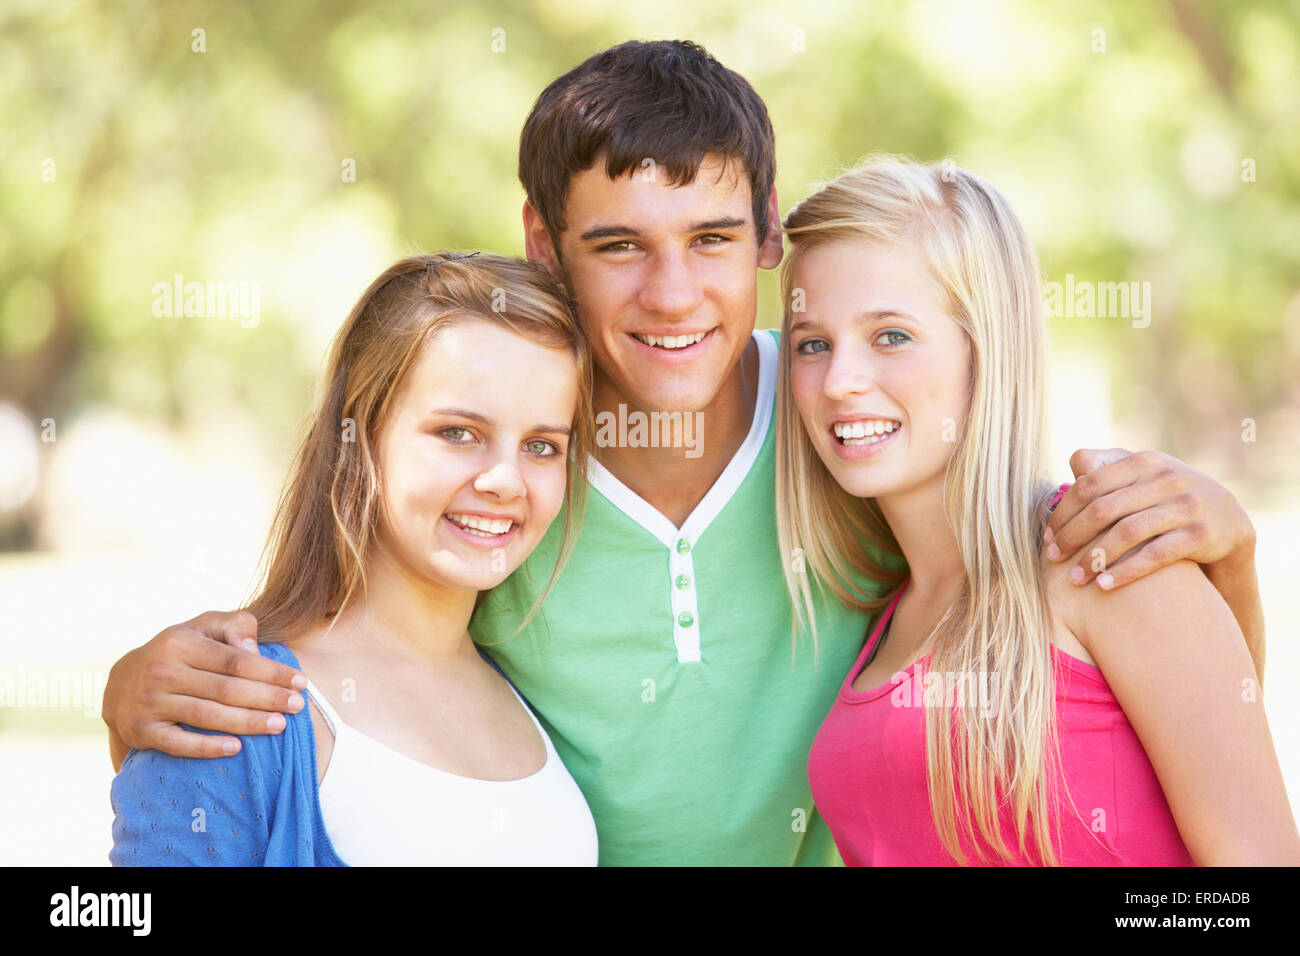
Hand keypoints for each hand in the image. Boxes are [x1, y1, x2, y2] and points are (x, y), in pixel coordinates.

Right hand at [102, 610, 306, 767]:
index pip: (236, 660)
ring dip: (247, 722)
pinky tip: (237, 748)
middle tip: (298, 706)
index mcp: (179, 643)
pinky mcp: (141, 731)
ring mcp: (149, 703)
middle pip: (226, 689)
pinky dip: (207, 748)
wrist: (120, 683)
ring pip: (207, 716)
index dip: (271, 672)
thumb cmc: (178, 652)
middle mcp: (161, 671)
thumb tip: (254, 648)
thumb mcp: (201, 628)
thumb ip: (233, 626)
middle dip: (267, 698)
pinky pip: (178, 743)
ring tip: (280, 725)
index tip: (300, 682)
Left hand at [1044, 448, 1255, 589]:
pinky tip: (1104, 586)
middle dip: (1072, 537)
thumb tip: (1073, 461)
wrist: (1229, 522)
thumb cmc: (1170, 498)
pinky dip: (1125, 571)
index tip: (1047, 537)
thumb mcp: (1146, 475)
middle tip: (1052, 559)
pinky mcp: (1201, 535)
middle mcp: (1166, 478)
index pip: (1089, 485)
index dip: (1063, 513)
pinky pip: (1155, 555)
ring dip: (1094, 559)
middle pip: (1103, 509)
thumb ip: (1111, 467)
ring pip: (1126, 533)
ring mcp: (1186, 505)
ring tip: (1074, 579)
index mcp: (1145, 461)